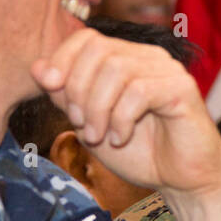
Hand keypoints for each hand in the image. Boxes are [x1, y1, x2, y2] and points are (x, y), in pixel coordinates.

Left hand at [31, 29, 220, 195]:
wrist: (181, 181)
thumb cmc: (140, 152)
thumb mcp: (91, 125)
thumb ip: (67, 97)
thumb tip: (38, 67)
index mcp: (127, 60)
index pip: (87, 39)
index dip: (63, 60)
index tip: (54, 93)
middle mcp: (148, 57)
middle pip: (99, 50)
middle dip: (78, 88)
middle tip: (81, 124)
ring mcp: (167, 70)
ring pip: (117, 69)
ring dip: (98, 108)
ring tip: (100, 137)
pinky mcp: (182, 89)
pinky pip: (139, 91)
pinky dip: (121, 118)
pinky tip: (120, 138)